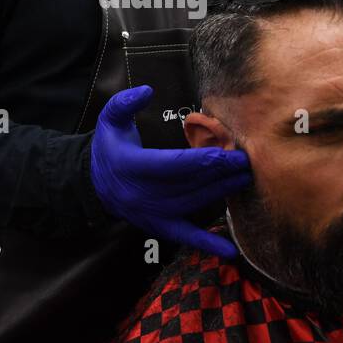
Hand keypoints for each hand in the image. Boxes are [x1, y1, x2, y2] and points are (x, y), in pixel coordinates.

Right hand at [90, 85, 249, 258]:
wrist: (94, 183)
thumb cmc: (109, 147)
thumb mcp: (109, 120)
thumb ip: (125, 103)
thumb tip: (147, 91)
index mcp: (131, 166)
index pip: (175, 164)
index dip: (204, 160)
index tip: (230, 152)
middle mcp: (142, 194)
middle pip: (190, 184)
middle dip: (222, 173)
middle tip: (249, 162)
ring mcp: (151, 213)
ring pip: (194, 203)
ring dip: (222, 192)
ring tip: (245, 178)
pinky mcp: (158, 227)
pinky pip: (185, 236)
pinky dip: (208, 244)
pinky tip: (231, 251)